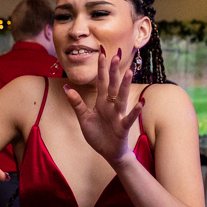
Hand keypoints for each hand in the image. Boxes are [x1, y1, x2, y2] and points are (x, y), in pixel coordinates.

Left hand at [63, 46, 143, 166]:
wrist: (109, 153)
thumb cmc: (98, 135)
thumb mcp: (84, 119)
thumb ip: (77, 104)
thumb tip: (66, 88)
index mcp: (101, 103)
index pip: (101, 82)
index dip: (101, 69)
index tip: (102, 53)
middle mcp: (111, 106)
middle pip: (112, 86)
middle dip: (113, 71)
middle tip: (115, 55)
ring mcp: (118, 116)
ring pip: (122, 98)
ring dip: (125, 86)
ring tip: (129, 73)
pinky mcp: (123, 127)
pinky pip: (129, 118)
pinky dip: (135, 111)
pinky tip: (140, 103)